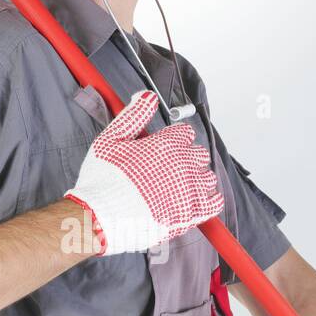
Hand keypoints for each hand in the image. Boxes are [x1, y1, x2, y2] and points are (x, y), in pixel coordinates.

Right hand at [64, 89, 223, 254]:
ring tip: (176, 186)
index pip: (185, 133)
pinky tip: (196, 199)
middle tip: (167, 167)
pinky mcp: (191, 214)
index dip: (173, 139)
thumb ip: (133, 115)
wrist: (102, 219)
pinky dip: (209, 200)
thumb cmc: (102, 180)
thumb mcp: (110, 140)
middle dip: (185, 157)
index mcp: (167, 145)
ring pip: (207, 177)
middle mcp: (183, 165)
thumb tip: (147, 96)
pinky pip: (214, 203)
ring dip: (195, 178)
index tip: (162, 147)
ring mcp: (189, 191)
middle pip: (198, 154)